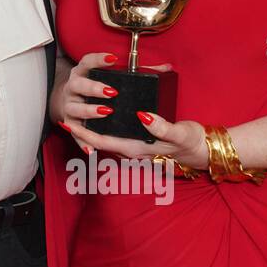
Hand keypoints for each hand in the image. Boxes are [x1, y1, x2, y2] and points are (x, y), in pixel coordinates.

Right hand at [49, 51, 172, 130]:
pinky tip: (91, 148)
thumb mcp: (119, 78)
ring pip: (73, 109)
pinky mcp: (73, 123)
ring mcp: (71, 105)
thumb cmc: (99, 87)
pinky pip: (76, 133)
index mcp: (84, 72)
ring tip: (105, 111)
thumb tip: (166, 68)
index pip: (87, 61)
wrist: (75, 98)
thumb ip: (143, 73)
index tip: (113, 58)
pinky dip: (81, 140)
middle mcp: (74, 88)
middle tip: (111, 92)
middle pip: (77, 84)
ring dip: (88, 110)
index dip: (98, 59)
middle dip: (93, 87)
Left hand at [59, 110, 207, 171]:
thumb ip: (163, 127)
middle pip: (99, 142)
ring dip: (90, 130)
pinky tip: (98, 119)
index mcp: (137, 149)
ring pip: (106, 140)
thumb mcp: (179, 133)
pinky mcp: (139, 141)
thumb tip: (143, 117)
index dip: (84, 134)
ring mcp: (135, 147)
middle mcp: (132, 150)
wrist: (202, 150)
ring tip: (75, 116)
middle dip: (81, 132)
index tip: (69, 124)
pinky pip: (114, 137)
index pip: (103, 143)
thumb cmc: (191, 142)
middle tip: (64, 118)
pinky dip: (103, 129)